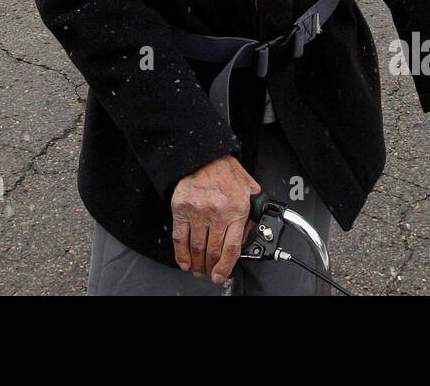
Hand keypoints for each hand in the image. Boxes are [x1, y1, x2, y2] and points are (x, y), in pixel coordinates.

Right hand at [170, 155, 260, 283]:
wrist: (205, 154)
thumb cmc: (225, 170)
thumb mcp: (248, 189)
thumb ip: (250, 213)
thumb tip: (248, 235)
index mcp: (236, 209)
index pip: (231, 248)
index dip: (226, 267)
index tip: (222, 275)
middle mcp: (217, 212)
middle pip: (213, 251)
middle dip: (211, 267)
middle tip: (210, 273)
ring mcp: (198, 211)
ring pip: (197, 247)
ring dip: (197, 263)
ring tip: (198, 270)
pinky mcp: (181, 208)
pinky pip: (180, 237)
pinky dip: (181, 253)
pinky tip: (184, 261)